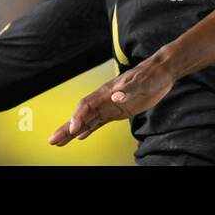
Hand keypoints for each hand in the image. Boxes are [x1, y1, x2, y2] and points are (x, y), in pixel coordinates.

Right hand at [48, 54, 176, 145]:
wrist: (162, 71)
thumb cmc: (152, 74)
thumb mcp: (143, 81)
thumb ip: (129, 89)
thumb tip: (115, 97)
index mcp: (108, 90)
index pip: (87, 105)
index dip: (78, 117)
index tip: (72, 129)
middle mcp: (105, 99)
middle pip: (81, 115)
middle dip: (66, 128)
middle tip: (53, 140)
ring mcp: (110, 106)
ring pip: (87, 121)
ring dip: (73, 132)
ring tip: (59, 143)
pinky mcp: (118, 111)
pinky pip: (99, 122)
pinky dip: (88, 130)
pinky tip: (80, 137)